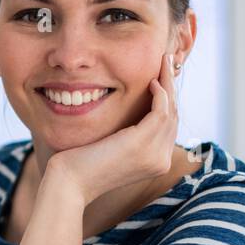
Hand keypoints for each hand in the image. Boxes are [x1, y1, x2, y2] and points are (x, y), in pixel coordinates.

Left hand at [47, 52, 179, 205]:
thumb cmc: (81, 165)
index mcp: (155, 163)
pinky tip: (152, 80)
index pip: (169, 126)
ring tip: (164, 61)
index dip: (168, 100)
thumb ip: (126, 136)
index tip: (162, 78)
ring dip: (169, 82)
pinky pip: (161, 111)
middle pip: (174, 116)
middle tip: (168, 61)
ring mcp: (155, 154)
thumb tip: (129, 117)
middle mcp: (161, 161)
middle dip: (172, 86)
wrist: (70, 183)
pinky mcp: (143, 143)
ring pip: (171, 110)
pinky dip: (160, 93)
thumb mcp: (111, 149)